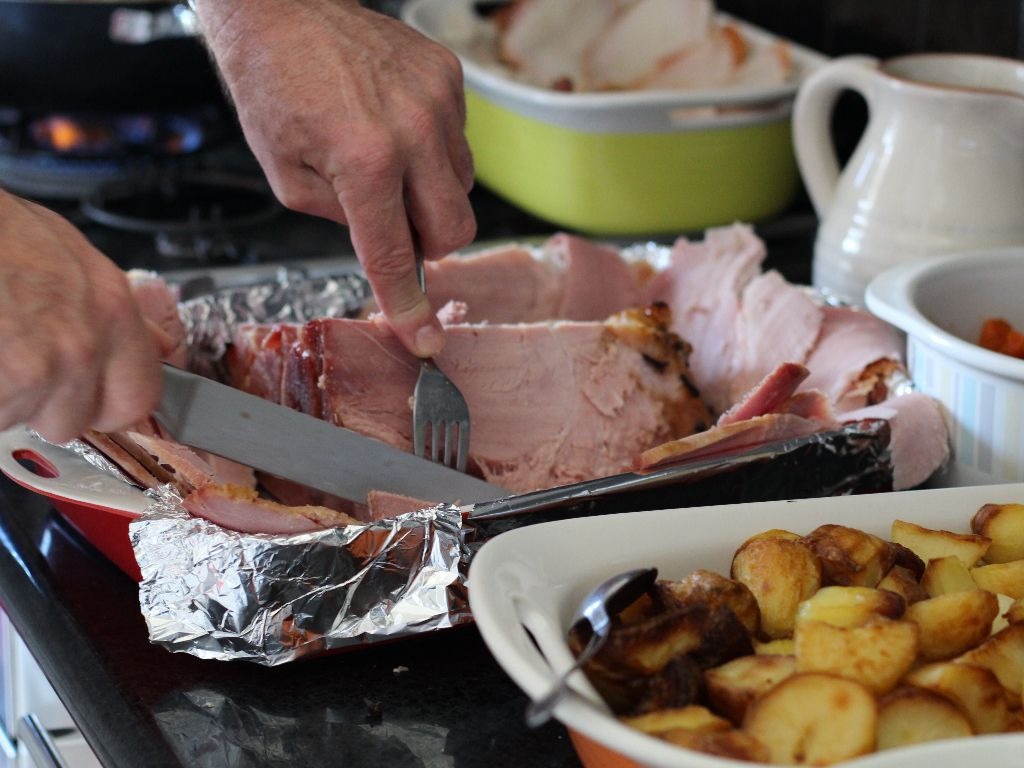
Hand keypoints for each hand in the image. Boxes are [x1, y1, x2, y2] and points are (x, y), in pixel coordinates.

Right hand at [0, 190, 162, 441]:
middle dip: (39, 403)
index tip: (85, 396)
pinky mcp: (0, 386)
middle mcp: (82, 347)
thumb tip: (160, 346)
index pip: (137, 399)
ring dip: (1, 396)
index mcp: (113, 313)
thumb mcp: (74, 257)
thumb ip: (118, 315)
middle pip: (71, 421)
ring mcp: (35, 371)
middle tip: (14, 356)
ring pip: (17, 419)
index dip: (105, 404)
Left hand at [195, 0, 476, 356]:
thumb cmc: (272, 86)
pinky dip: (432, 151)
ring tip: (386, 161)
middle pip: (455, 229)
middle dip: (427, 242)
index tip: (425, 340)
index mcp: (365, 161)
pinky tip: (396, 127)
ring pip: (463, 187)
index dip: (409, 307)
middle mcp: (414, 131)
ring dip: (430, 194)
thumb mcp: (287, 177)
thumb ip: (343, 221)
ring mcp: (439, 100)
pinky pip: (459, 141)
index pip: (396, 256)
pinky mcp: (449, 77)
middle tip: (392, 224)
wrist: (282, 9)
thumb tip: (385, 242)